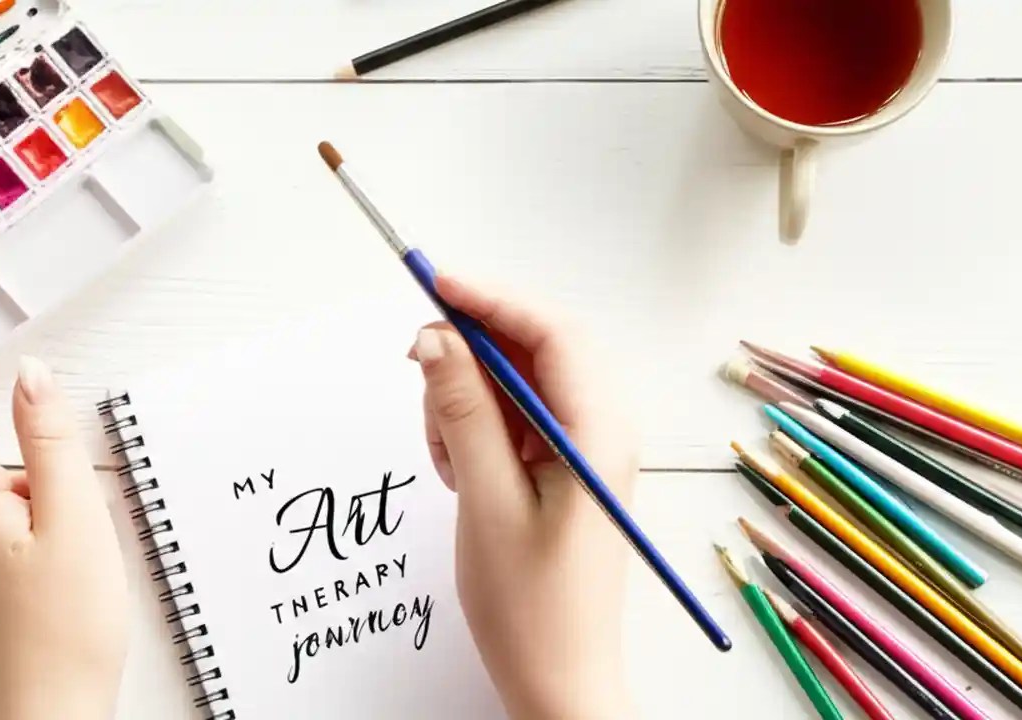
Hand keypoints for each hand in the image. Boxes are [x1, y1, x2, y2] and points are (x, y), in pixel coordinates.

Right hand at [411, 276, 639, 719]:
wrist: (559, 679)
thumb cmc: (534, 607)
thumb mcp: (486, 500)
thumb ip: (462, 411)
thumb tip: (435, 337)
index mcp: (598, 431)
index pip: (550, 331)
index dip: (490, 298)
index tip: (433, 283)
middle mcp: (599, 429)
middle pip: (533, 349)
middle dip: (471, 354)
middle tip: (422, 372)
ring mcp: (581, 447)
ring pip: (516, 382)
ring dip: (468, 399)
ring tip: (447, 456)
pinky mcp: (560, 466)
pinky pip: (513, 418)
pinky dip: (476, 427)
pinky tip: (459, 471)